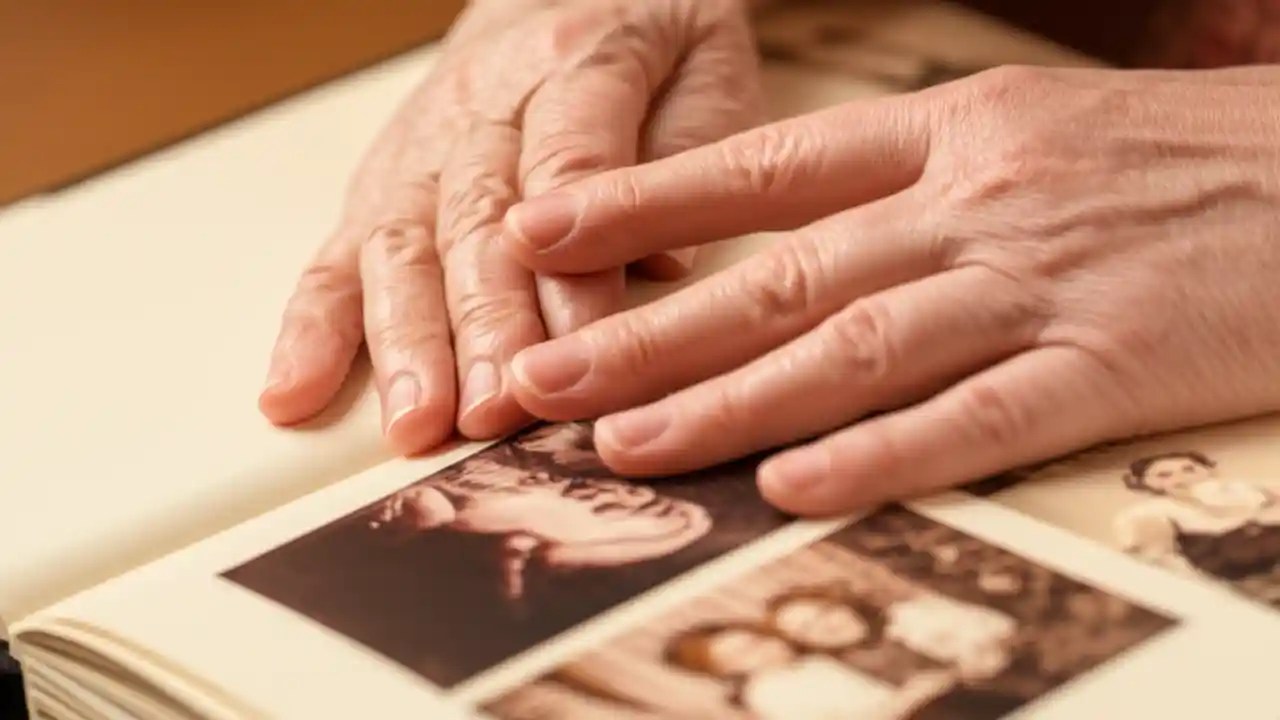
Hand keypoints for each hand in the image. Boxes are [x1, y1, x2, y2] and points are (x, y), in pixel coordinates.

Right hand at [259, 0, 762, 452]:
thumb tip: (661, 269)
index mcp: (579, 61)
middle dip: (482, 323)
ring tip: (414, 426)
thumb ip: (690, 158)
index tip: (581, 344)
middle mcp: (487, 103)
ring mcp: (423, 148)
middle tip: (494, 409)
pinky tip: (293, 393)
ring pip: (403, 244)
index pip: (568, 163)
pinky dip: (313, 327)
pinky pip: (339, 251)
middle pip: (475, 218)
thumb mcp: (708, 71)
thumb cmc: (650, 46)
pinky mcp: (384, 184)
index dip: (572, 263)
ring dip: (404, 341)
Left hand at [500, 65, 1279, 514]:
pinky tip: (791, 484)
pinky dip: (879, 454)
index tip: (543, 226)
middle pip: (779, 271)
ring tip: (624, 444)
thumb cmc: (1191, 156)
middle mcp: (975, 202)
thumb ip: (921, 180)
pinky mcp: (1112, 365)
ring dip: (728, 401)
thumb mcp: (1039, 128)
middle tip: (538, 372)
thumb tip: (803, 238)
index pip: (767, 167)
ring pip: (851, 348)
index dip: (644, 199)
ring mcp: (1039, 283)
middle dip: (647, 326)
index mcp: (955, 130)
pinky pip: (976, 418)